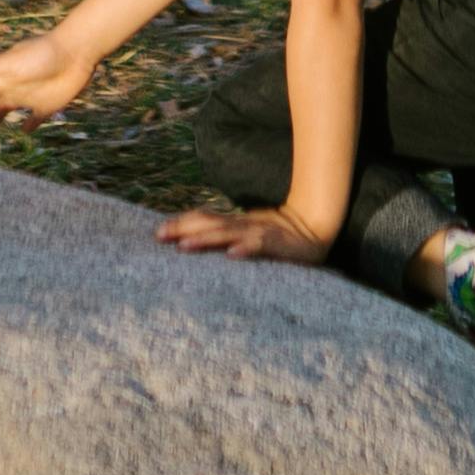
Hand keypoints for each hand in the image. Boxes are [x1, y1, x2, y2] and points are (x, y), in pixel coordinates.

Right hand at [0, 30, 93, 126]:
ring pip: (5, 108)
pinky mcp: (46, 105)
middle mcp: (11, 84)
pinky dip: (29, 124)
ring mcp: (28, 95)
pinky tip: (24, 130)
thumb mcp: (14, 62)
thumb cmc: (43, 55)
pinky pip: (34, 118)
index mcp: (1, 73)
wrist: (77, 53)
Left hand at [157, 201, 333, 264]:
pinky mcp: (277, 243)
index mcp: (236, 223)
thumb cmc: (279, 235)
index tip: (157, 233)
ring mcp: (259, 232)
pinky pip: (259, 246)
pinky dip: (245, 249)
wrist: (317, 226)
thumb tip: (196, 242)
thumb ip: (227, 237)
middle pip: (209, 223)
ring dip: (206, 239)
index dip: (181, 224)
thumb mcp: (249, 234)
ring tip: (185, 246)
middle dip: (183, 229)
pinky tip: (231, 255)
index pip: (203, 219)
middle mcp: (244, 224)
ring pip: (229, 233)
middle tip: (160, 236)